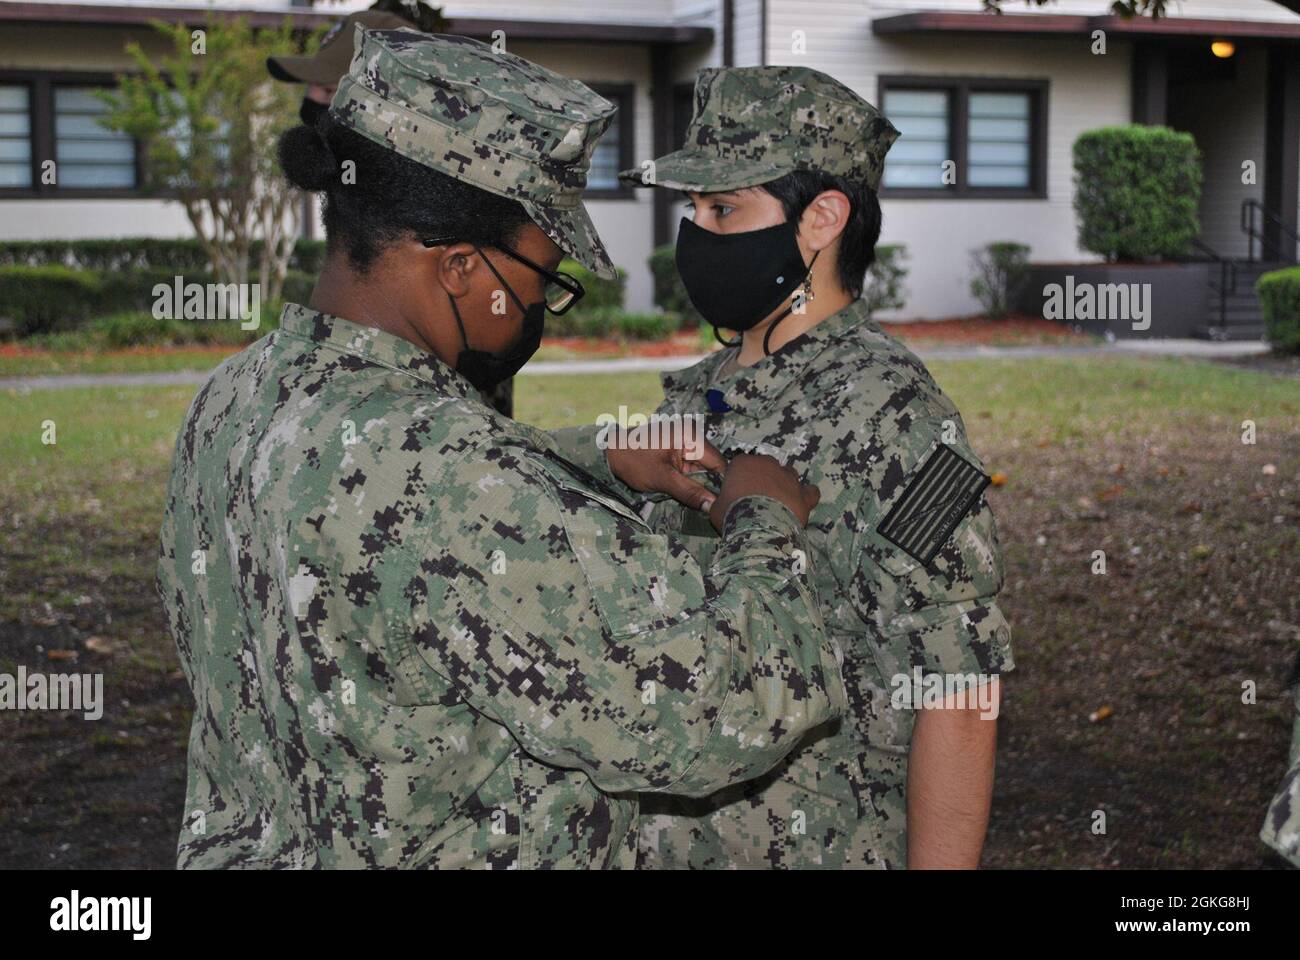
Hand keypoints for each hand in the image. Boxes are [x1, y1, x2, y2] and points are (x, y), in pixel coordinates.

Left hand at [604, 421, 727, 512]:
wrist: (610, 452)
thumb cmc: (632, 461)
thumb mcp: (661, 479)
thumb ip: (689, 492)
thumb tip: (711, 506)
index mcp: (691, 435)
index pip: (719, 464)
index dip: (721, 487)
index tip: (719, 507)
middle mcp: (693, 434)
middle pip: (713, 467)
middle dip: (709, 487)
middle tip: (706, 508)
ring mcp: (687, 440)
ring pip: (704, 469)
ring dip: (699, 485)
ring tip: (695, 501)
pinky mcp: (681, 448)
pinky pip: (694, 467)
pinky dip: (691, 480)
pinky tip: (685, 491)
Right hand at [708, 454, 819, 531]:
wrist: (758, 528)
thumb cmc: (732, 515)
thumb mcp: (716, 509)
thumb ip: (718, 503)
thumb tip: (712, 505)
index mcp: (744, 463)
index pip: (741, 465)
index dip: (739, 478)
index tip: (737, 492)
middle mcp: (768, 464)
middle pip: (767, 466)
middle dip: (763, 478)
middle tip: (757, 497)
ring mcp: (789, 478)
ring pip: (789, 474)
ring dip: (784, 484)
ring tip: (779, 500)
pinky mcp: (803, 494)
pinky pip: (810, 491)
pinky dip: (807, 495)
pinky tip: (802, 501)